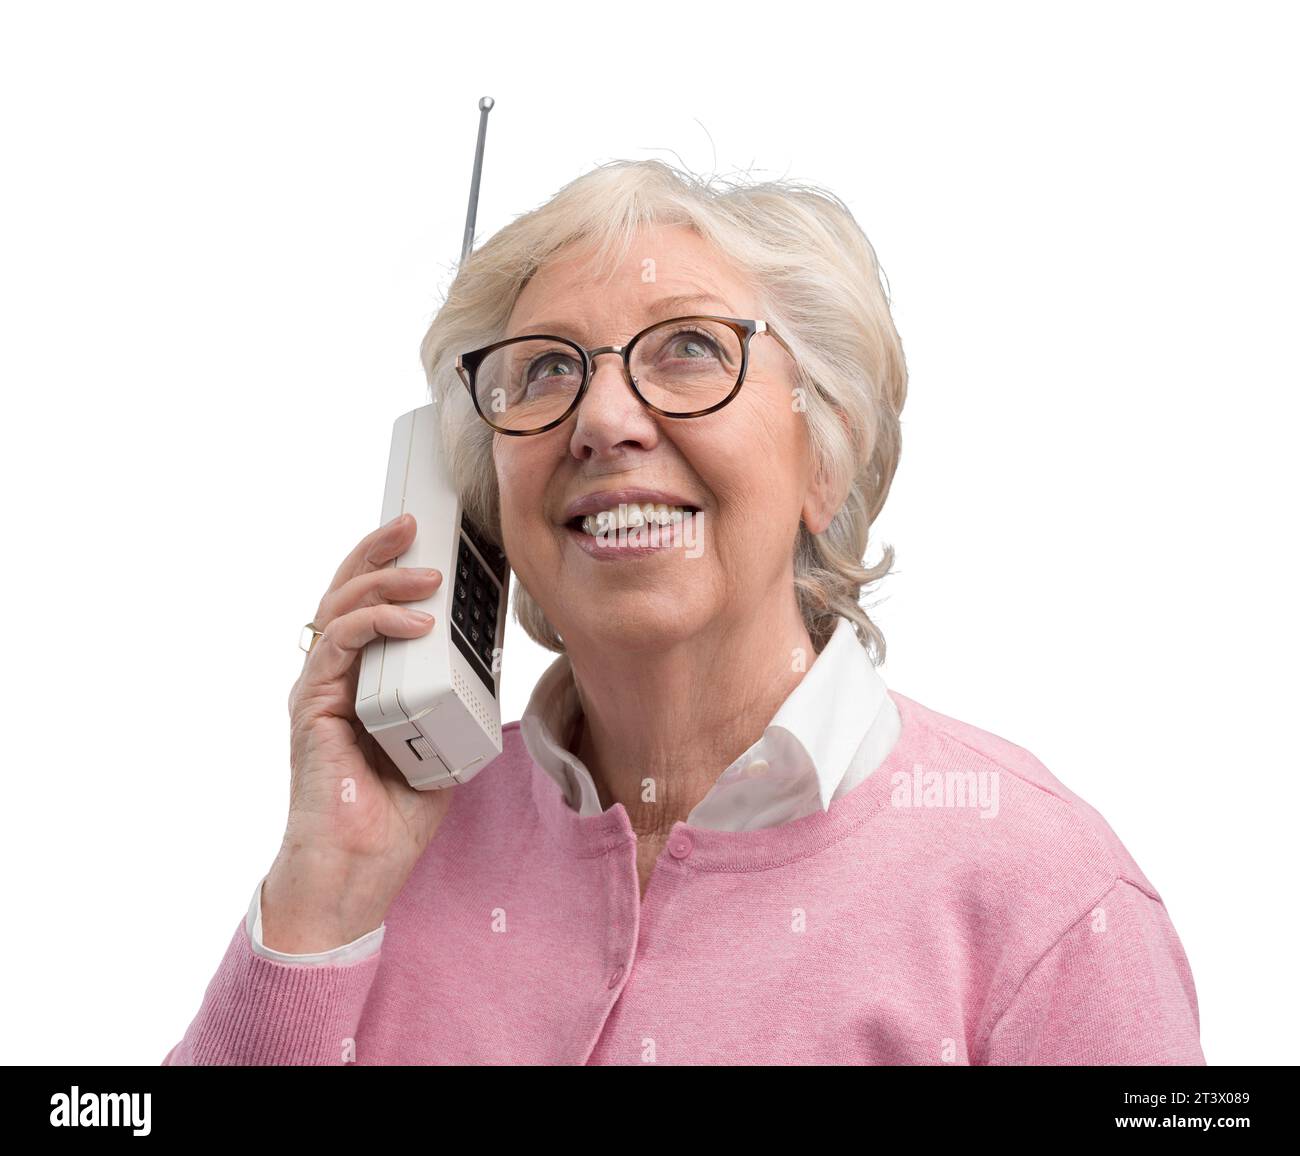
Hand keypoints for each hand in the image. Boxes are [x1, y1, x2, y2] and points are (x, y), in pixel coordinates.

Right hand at [263, 513, 452, 951]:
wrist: (354, 874)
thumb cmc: (391, 819)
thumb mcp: (439, 748)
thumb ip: (448, 706)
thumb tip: (483, 673)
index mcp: (362, 684)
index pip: (367, 609)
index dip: (389, 570)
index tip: (425, 542)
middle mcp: (335, 679)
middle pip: (345, 592)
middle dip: (379, 552)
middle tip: (414, 526)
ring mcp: (320, 690)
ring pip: (339, 608)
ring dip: (385, 581)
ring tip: (429, 574)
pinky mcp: (312, 707)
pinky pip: (339, 645)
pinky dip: (376, 624)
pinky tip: (414, 622)